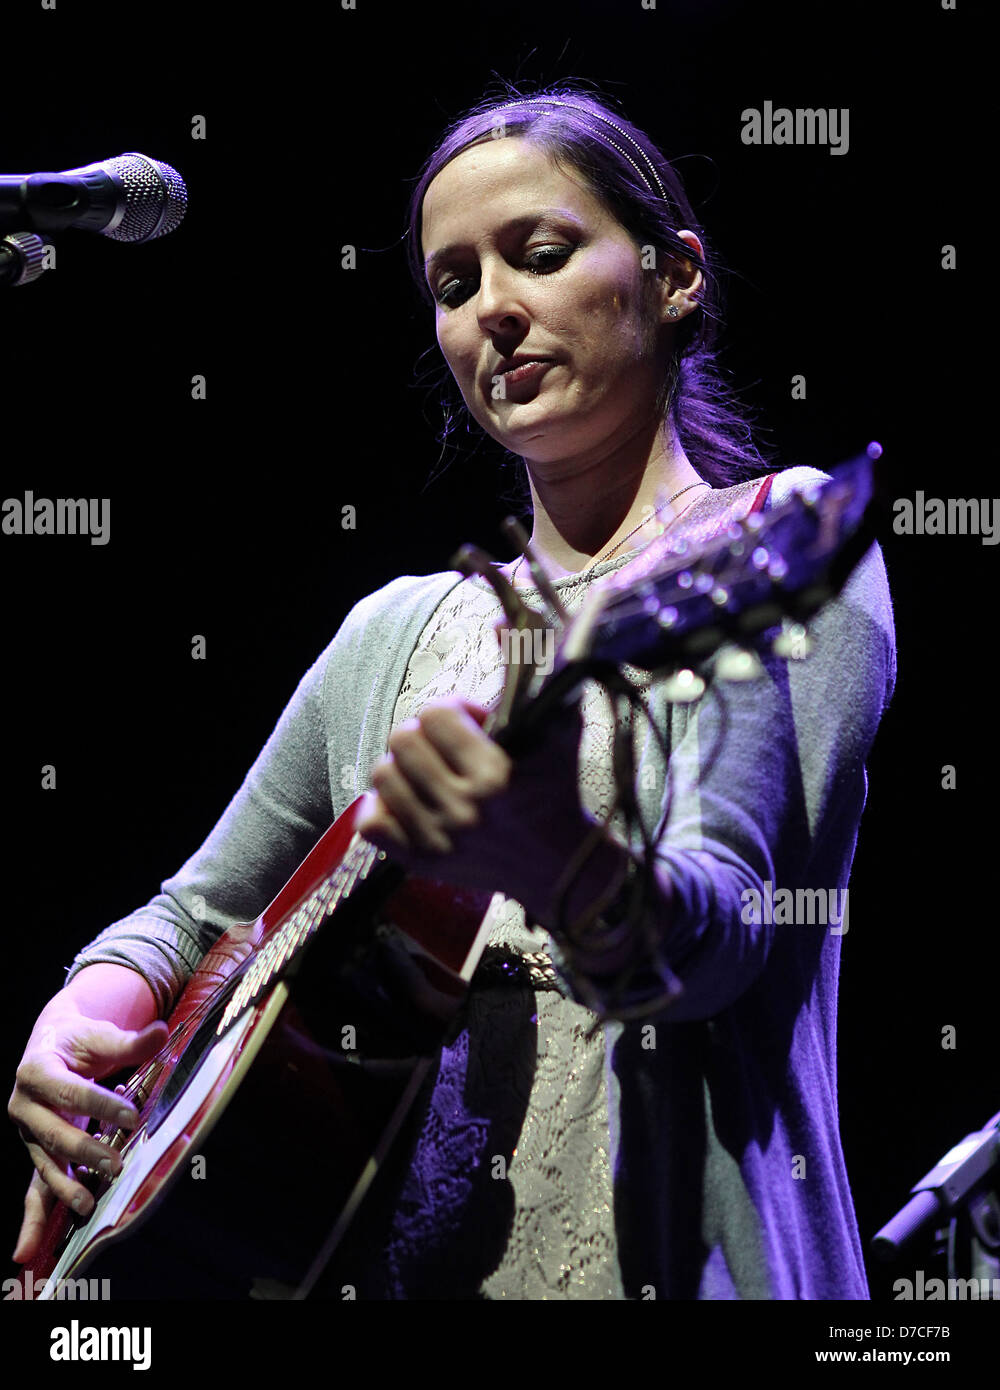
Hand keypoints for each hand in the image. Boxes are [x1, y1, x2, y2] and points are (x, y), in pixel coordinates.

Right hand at [9, 996, 167, 1263]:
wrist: (52, 1042)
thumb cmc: (80, 1040)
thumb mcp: (101, 1035)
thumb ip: (130, 1041)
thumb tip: (162, 1031)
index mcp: (36, 1070)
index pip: (69, 1092)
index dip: (100, 1105)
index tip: (131, 1115)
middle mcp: (24, 1105)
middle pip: (54, 1134)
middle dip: (85, 1151)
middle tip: (116, 1165)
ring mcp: (29, 1134)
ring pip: (44, 1165)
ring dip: (66, 1187)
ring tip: (88, 1205)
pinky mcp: (37, 1153)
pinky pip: (33, 1190)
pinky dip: (32, 1220)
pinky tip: (25, 1252)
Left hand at [355, 696, 626, 927]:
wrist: (561, 867)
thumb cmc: (557, 786)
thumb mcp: (558, 724)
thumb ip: (533, 669)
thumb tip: (503, 617)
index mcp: (496, 774)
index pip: (435, 714)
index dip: (454, 710)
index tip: (476, 725)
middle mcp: (464, 810)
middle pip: (402, 740)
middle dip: (425, 735)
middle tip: (449, 747)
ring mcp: (438, 841)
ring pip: (382, 775)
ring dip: (405, 767)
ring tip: (432, 772)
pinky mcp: (420, 864)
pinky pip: (369, 822)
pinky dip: (384, 807)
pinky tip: (412, 802)